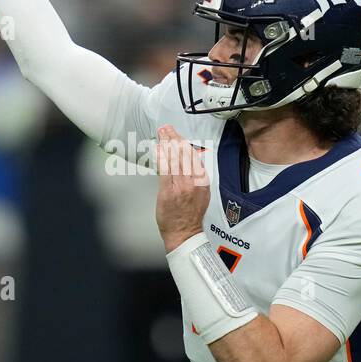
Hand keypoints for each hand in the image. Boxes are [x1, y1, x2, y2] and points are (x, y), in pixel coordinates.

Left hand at [155, 125, 210, 251]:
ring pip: (175, 160)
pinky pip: (165, 170)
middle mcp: (193, 182)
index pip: (194, 156)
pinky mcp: (169, 191)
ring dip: (167, 143)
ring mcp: (181, 186)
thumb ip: (195, 177)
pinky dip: (162, 157)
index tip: (177, 135)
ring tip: (161, 133)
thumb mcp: (200, 193)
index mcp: (202, 181)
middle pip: (184, 155)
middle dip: (174, 138)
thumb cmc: (190, 215)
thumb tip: (188, 161)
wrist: (185, 233)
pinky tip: (158, 148)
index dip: (184, 143)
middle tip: (167, 128)